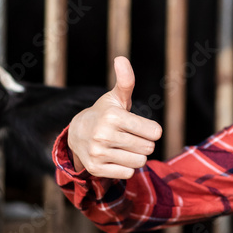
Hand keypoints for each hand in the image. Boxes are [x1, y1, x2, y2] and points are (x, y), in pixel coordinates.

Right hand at [67, 56, 162, 178]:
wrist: (77, 134)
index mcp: (113, 116)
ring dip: (136, 156)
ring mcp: (98, 153)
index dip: (151, 130)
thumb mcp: (116, 97)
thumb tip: (121, 58)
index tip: (140, 126)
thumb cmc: (105, 114)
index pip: (155, 132)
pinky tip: (116, 158)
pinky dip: (126, 168)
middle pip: (148, 148)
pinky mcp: (95, 169)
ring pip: (139, 162)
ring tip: (123, 147)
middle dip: (144, 143)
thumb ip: (125, 81)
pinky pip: (128, 174)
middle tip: (130, 137)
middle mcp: (103, 135)